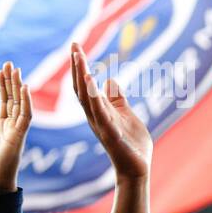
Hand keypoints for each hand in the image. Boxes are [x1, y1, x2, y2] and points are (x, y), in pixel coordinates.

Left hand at [0, 62, 33, 194]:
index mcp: (3, 128)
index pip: (5, 102)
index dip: (4, 87)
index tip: (3, 71)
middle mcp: (13, 127)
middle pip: (13, 99)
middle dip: (11, 81)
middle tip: (10, 63)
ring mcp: (18, 131)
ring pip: (20, 104)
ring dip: (18, 87)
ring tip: (16, 69)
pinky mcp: (20, 136)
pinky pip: (25, 115)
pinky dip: (25, 101)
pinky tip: (24, 88)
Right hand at [72, 45, 151, 179]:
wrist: (137, 168)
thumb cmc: (131, 143)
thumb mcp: (124, 114)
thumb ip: (116, 98)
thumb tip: (109, 79)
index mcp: (98, 110)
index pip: (84, 85)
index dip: (79, 66)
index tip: (76, 46)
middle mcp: (95, 116)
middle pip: (81, 87)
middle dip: (77, 66)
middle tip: (74, 45)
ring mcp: (101, 125)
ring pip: (88, 98)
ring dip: (83, 77)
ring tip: (79, 58)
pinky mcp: (111, 134)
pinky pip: (101, 113)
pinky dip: (96, 98)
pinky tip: (93, 82)